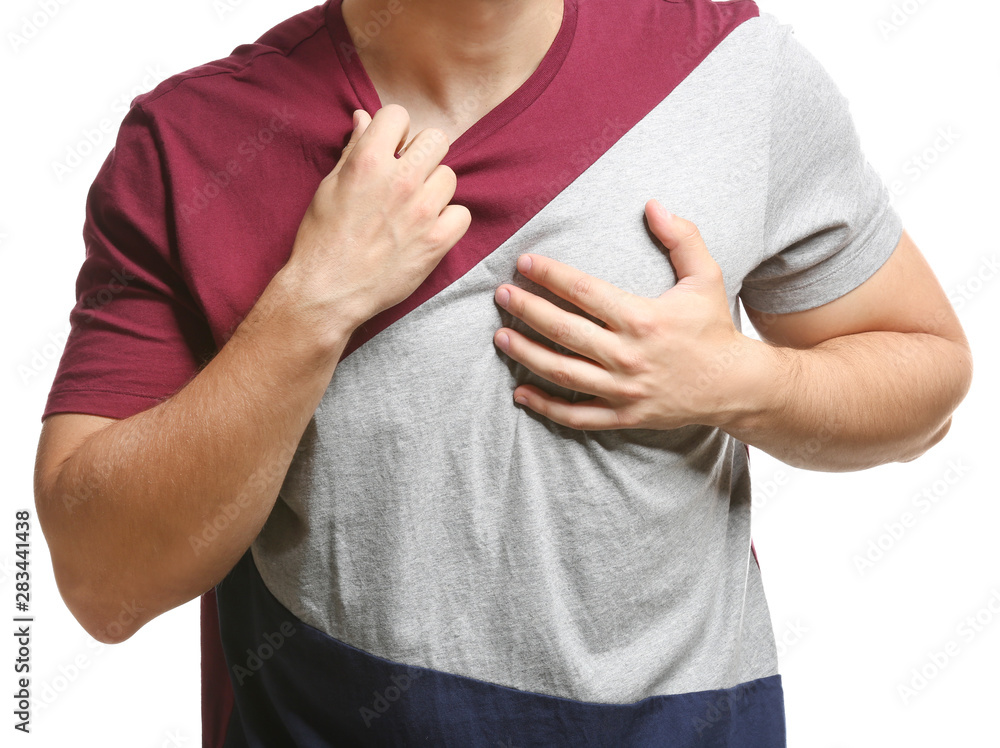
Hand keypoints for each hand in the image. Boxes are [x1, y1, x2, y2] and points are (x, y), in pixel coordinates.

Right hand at [284, 104, 471, 341]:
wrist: (328, 291)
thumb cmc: (322, 239)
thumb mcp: (330, 186)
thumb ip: (354, 149)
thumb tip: (363, 116)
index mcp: (368, 161)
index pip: (398, 114)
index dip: (395, 130)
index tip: (391, 149)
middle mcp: (399, 181)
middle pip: (437, 139)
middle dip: (423, 153)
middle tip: (409, 176)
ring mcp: (421, 211)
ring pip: (450, 176)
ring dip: (435, 189)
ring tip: (415, 207)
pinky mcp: (436, 241)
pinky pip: (462, 214)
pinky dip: (449, 221)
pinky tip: (429, 229)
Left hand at [493, 200, 766, 430]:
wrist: (734, 385)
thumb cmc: (714, 327)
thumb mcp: (705, 277)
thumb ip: (681, 238)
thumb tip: (653, 204)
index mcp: (643, 318)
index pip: (584, 291)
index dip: (550, 275)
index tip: (524, 263)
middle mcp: (628, 355)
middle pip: (564, 331)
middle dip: (527, 310)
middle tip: (502, 296)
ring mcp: (624, 389)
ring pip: (562, 373)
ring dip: (527, 354)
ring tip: (501, 336)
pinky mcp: (624, 415)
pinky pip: (576, 415)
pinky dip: (546, 406)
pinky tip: (521, 391)